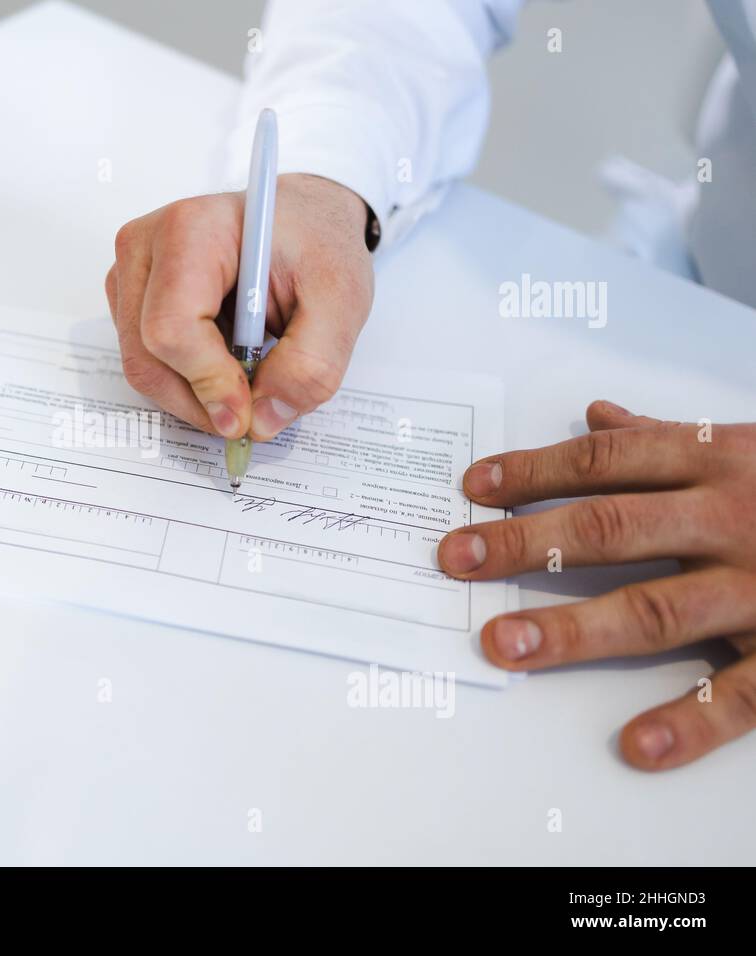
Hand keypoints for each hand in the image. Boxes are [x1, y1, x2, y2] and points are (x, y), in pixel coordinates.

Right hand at [105, 174, 373, 440]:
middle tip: (253, 414)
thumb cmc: (317, 243)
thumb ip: (311, 365)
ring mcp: (131, 272)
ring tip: (247, 376)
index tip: (248, 415)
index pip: (171, 328)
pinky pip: (146, 362)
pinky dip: (187, 381)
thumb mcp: (342, 299)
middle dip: (203, 400)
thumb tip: (262, 421)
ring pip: (144, 367)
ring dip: (196, 395)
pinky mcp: (130, 297)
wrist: (302, 219)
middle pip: (149, 356)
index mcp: (191, 229)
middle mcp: (146, 246)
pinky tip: (225, 360)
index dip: (208, 383)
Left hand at [437, 400, 755, 770]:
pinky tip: (637, 744)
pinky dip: (691, 719)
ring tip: (505, 645)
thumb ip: (668, 437)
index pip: (605, 461)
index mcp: (717, 461)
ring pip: (659, 608)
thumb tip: (598, 415)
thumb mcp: (749, 444)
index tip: (473, 488)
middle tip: (456, 558)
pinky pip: (744, 690)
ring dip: (576, 630)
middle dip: (527, 543)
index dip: (533, 472)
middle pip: (612, 527)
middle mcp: (732, 518)